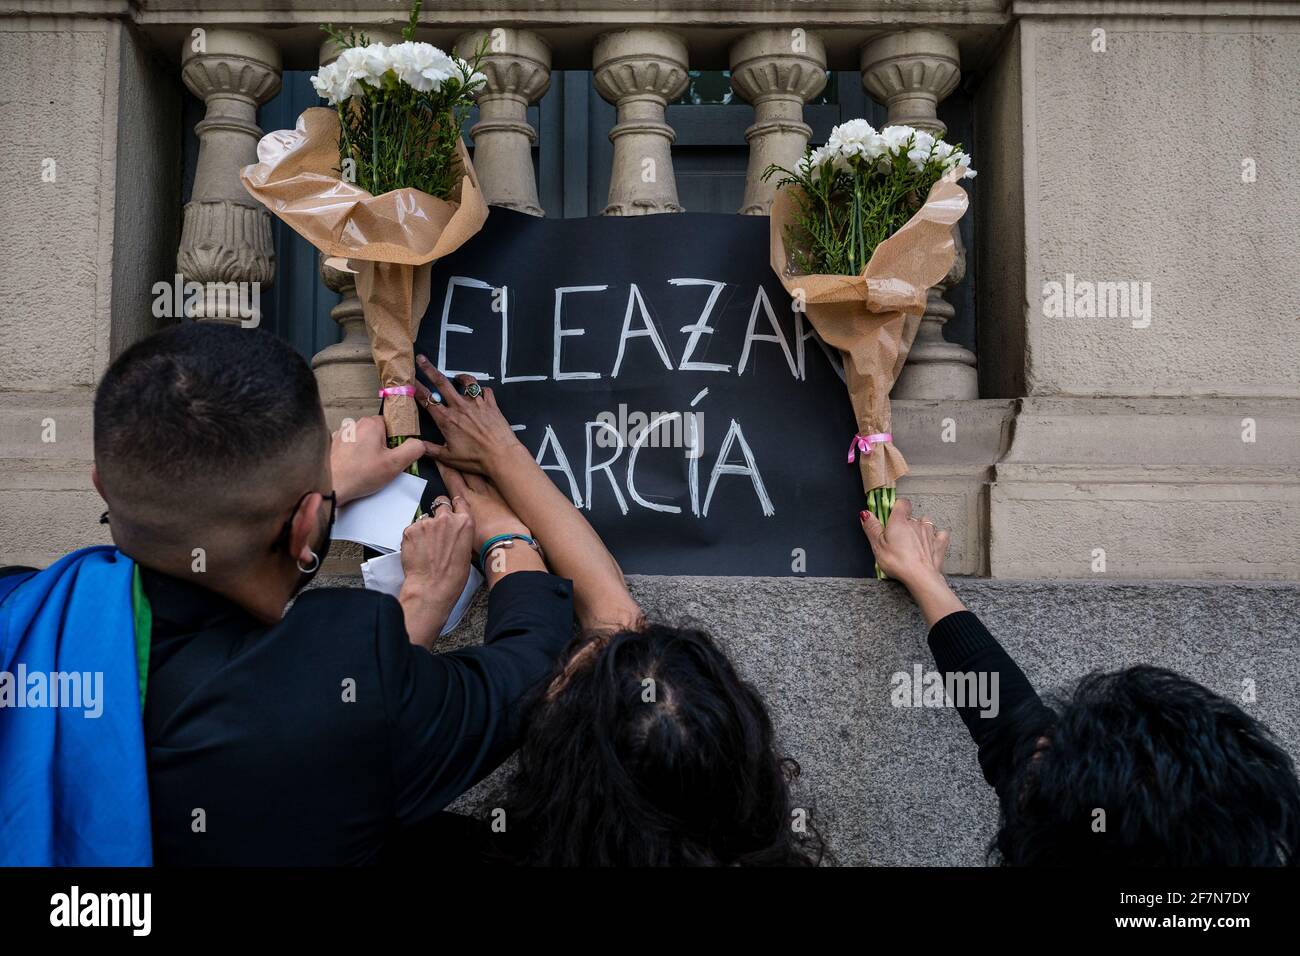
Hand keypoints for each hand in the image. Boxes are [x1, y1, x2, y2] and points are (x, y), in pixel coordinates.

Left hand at [330, 415, 423, 505]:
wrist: (330, 486)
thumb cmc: (358, 475)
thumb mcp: (395, 464)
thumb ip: (413, 449)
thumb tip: (420, 443)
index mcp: (371, 423)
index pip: (392, 424)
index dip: (397, 440)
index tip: (394, 454)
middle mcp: (355, 424)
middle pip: (379, 432)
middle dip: (383, 447)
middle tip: (382, 465)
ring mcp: (342, 434)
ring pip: (365, 440)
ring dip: (368, 452)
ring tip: (367, 469)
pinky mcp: (334, 445)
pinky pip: (352, 447)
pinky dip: (355, 456)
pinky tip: (356, 469)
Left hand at [397, 495, 474, 647]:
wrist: (432, 587)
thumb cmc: (452, 577)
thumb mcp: (467, 552)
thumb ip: (460, 534)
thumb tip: (453, 533)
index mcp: (464, 523)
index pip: (459, 502)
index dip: (454, 505)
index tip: (451, 507)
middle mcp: (446, 518)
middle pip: (440, 504)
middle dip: (438, 515)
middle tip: (436, 530)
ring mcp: (427, 523)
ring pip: (424, 519)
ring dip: (424, 529)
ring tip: (426, 548)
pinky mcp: (410, 530)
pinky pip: (412, 529)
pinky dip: (413, 538)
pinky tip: (417, 551)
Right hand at [414, 355, 524, 476]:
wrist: (501, 455)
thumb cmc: (475, 459)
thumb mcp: (449, 458)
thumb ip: (430, 450)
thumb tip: (416, 446)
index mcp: (447, 419)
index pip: (427, 399)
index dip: (416, 388)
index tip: (409, 378)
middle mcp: (460, 407)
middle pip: (442, 382)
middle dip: (430, 369)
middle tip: (422, 359)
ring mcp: (476, 403)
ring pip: (467, 382)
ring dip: (460, 377)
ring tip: (457, 377)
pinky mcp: (491, 404)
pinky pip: (485, 390)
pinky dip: (481, 390)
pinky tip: (479, 393)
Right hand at [436, 461, 528, 549]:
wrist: (508, 543)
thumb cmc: (485, 544)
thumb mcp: (462, 534)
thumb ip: (455, 524)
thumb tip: (450, 525)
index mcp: (463, 503)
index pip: (451, 480)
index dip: (445, 467)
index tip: (440, 458)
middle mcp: (477, 493)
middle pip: (465, 471)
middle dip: (458, 459)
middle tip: (454, 446)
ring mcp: (494, 491)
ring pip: (482, 471)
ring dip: (477, 461)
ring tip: (474, 452)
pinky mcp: (508, 495)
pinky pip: (499, 477)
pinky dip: (496, 469)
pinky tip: (498, 463)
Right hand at [860, 498, 962, 626]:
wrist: (920, 577)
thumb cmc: (897, 562)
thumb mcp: (877, 546)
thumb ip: (872, 527)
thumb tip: (865, 513)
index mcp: (900, 521)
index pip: (902, 503)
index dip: (897, 508)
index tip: (891, 516)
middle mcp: (916, 523)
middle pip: (912, 517)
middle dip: (906, 524)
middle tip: (898, 538)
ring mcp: (930, 533)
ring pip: (926, 524)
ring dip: (920, 529)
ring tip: (914, 542)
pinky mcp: (939, 544)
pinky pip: (940, 534)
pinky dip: (936, 537)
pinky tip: (930, 543)